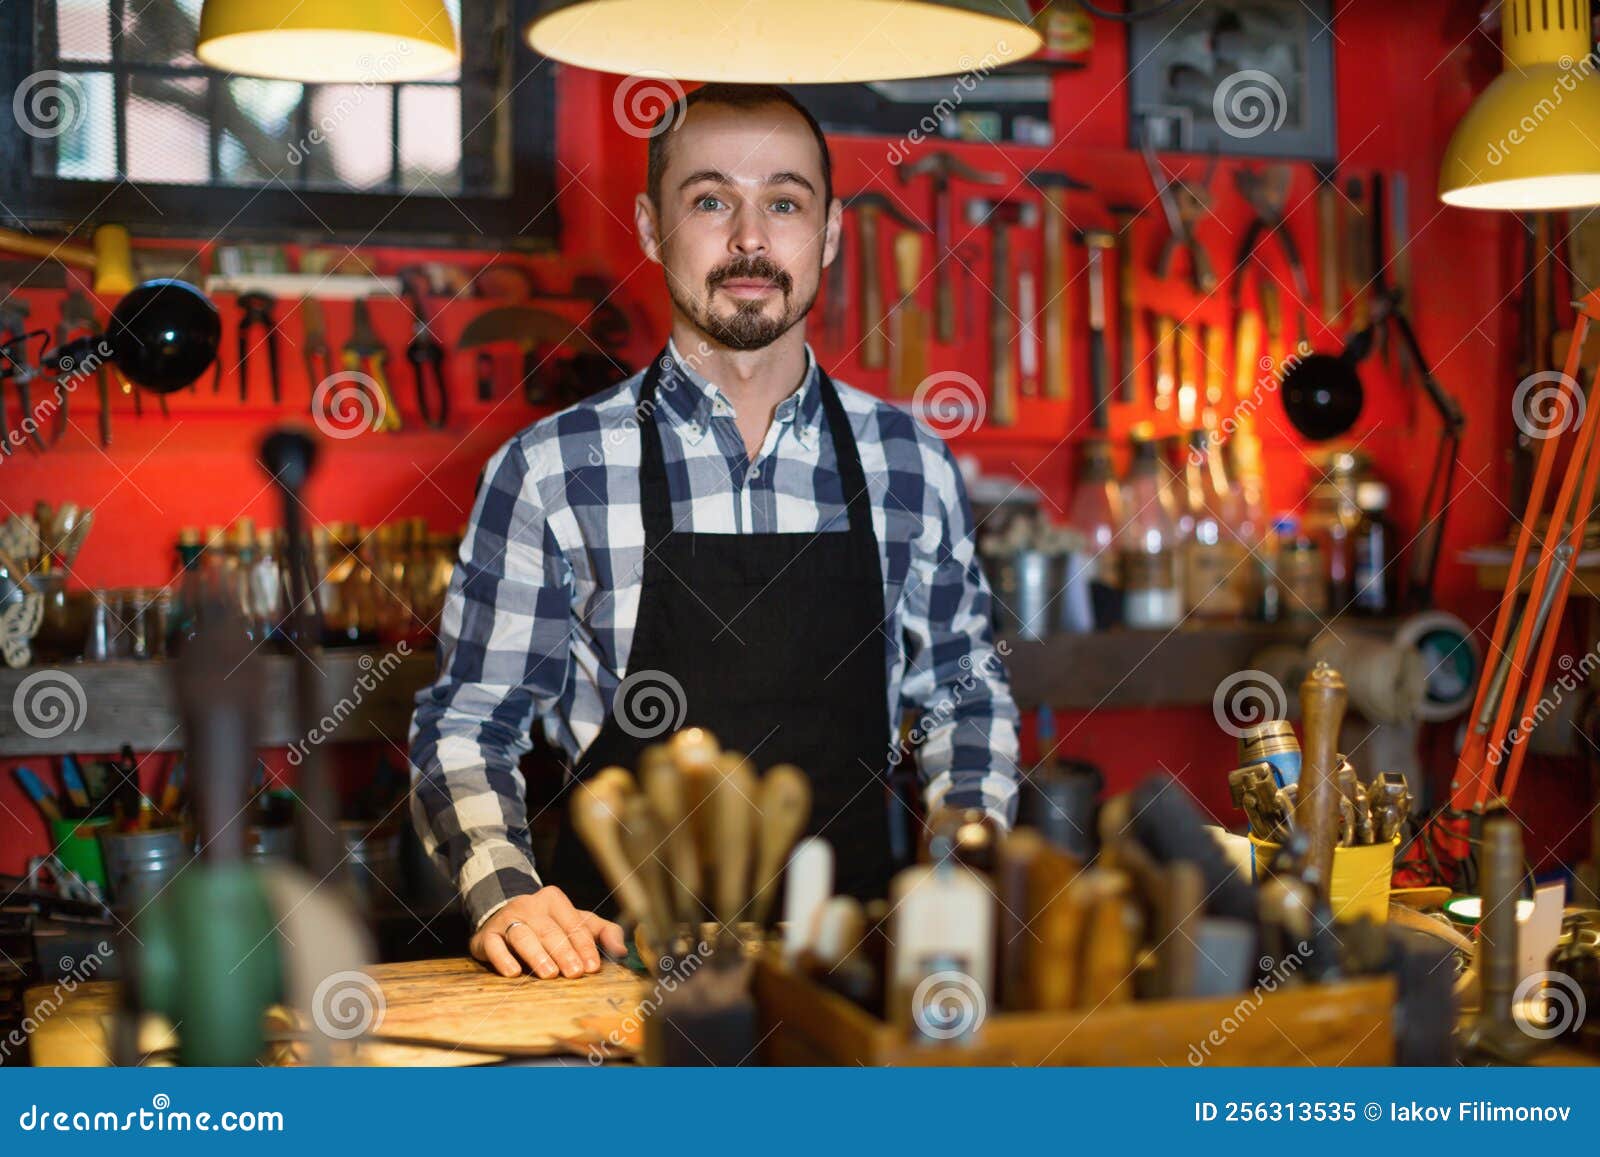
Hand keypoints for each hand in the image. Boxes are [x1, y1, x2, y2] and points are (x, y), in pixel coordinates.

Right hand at [470, 887, 626, 978]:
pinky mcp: (486, 936)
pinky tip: (513, 972)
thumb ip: (604, 933)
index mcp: (554, 900)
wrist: (505, 916)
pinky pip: (493, 945)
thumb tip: (622, 952)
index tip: (592, 967)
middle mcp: (529, 906)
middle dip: (563, 952)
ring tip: (549, 974)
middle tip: (574, 973)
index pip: (573, 924)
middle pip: (549, 930)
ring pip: (522, 935)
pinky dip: (503, 958)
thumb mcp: (578, 922)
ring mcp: (506, 919)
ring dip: (536, 955)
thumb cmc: (549, 924)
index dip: (584, 946)